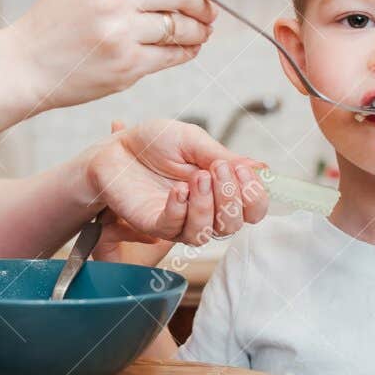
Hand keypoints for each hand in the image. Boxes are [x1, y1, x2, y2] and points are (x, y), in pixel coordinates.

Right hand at [9, 0, 216, 110]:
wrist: (27, 64)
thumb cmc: (57, 16)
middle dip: (201, 1)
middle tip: (206, 6)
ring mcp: (121, 35)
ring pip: (183, 26)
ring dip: (199, 28)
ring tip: (201, 28)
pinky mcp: (127, 66)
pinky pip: (173, 55)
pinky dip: (187, 50)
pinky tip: (188, 46)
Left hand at [86, 120, 268, 248]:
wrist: (114, 147)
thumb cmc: (153, 143)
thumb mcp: (192, 140)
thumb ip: (223, 156)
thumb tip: (260, 169)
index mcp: (218, 190)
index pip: (251, 210)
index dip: (255, 196)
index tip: (245, 170)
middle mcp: (202, 210)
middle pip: (232, 225)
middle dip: (232, 198)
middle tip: (217, 168)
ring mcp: (178, 220)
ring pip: (205, 233)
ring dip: (207, 205)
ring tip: (198, 177)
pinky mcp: (153, 224)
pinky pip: (174, 228)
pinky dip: (180, 209)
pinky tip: (178, 190)